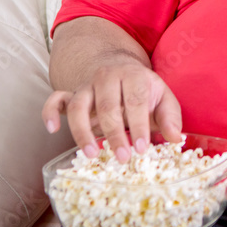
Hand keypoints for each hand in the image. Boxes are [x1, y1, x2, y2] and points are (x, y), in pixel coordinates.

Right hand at [41, 61, 181, 163]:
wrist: (120, 68)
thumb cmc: (144, 90)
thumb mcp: (163, 98)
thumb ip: (170, 117)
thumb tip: (177, 138)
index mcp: (134, 76)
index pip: (136, 100)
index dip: (139, 124)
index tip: (142, 148)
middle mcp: (108, 77)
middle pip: (107, 106)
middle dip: (115, 134)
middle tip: (123, 158)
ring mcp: (87, 86)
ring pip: (79, 106)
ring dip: (83, 131)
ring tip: (92, 154)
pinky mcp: (71, 94)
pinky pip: (55, 99)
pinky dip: (50, 112)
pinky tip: (52, 129)